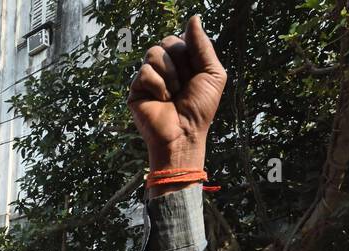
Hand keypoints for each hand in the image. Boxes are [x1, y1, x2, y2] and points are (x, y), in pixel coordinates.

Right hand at [128, 14, 226, 170]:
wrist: (184, 134)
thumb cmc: (200, 109)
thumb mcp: (212, 74)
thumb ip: (203, 45)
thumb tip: (194, 18)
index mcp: (183, 62)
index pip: (181, 39)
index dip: (190, 52)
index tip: (195, 72)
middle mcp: (165, 67)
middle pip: (167, 41)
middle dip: (180, 62)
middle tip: (184, 85)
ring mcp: (149, 77)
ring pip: (154, 53)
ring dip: (170, 75)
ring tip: (173, 94)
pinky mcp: (136, 88)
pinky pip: (145, 71)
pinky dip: (158, 86)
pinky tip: (161, 100)